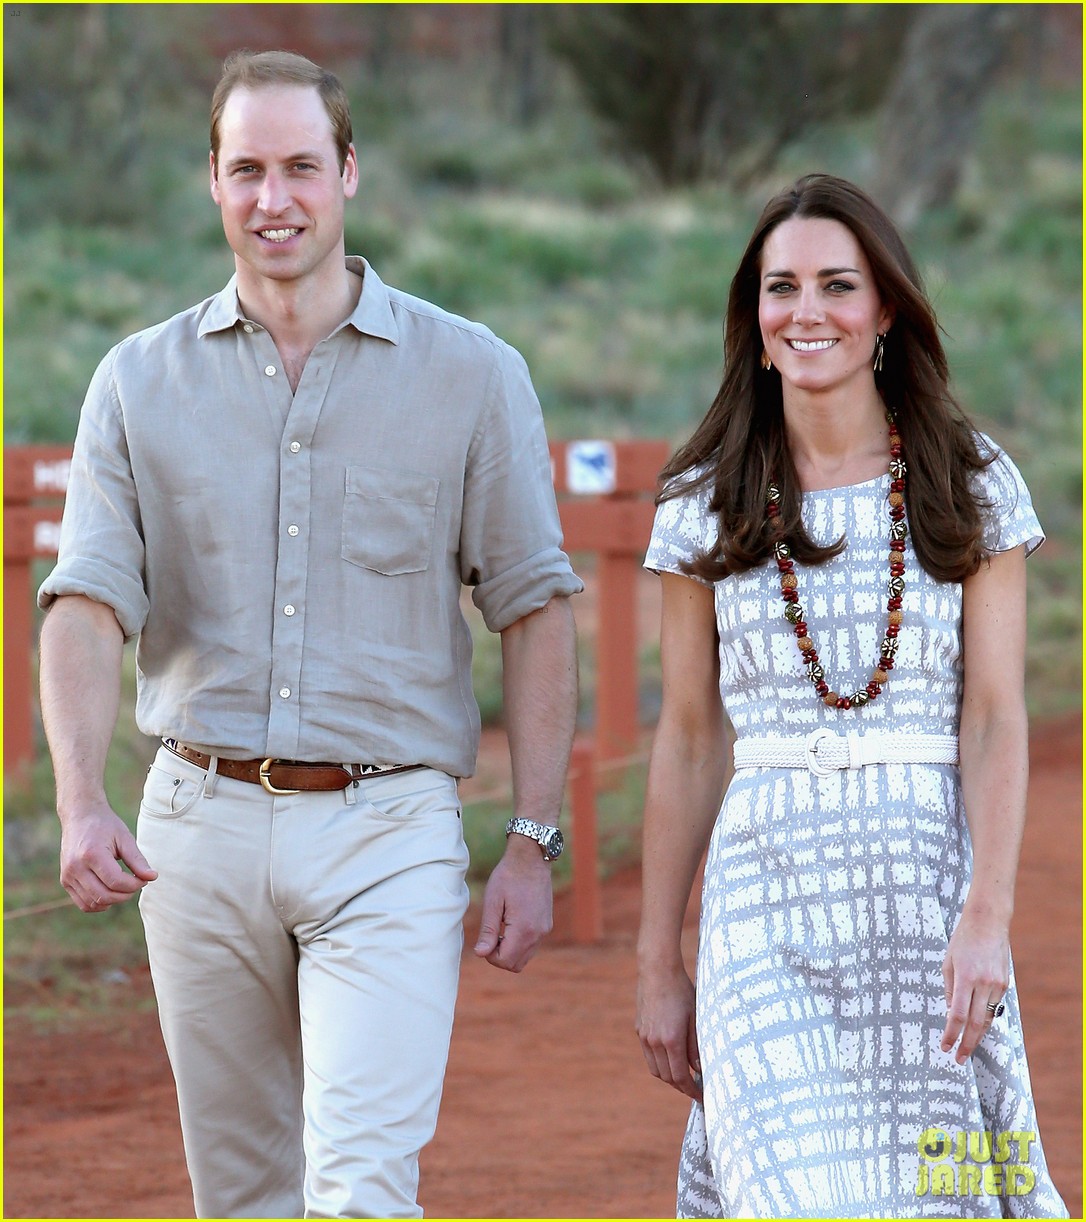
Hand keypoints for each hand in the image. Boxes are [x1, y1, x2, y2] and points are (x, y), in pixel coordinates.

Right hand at [59, 799, 157, 912]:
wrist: (80, 816)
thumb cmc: (105, 825)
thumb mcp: (125, 838)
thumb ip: (137, 860)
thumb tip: (152, 877)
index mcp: (91, 854)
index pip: (116, 882)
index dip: (134, 884)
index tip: (145, 878)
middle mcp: (75, 868)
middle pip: (105, 896)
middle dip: (126, 894)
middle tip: (137, 883)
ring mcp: (67, 876)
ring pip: (93, 903)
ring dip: (114, 900)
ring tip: (125, 886)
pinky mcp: (65, 881)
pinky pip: (83, 904)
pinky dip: (99, 903)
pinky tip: (111, 892)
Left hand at [473, 835, 551, 972]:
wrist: (531, 858)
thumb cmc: (508, 876)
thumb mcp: (493, 901)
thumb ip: (488, 930)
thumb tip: (480, 954)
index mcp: (523, 929)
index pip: (505, 961)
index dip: (490, 956)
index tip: (484, 938)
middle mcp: (538, 933)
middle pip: (516, 965)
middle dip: (499, 957)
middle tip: (491, 935)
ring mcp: (545, 929)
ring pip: (525, 957)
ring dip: (510, 951)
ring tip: (500, 928)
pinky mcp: (547, 924)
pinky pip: (532, 946)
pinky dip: (519, 943)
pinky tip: (510, 924)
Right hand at [637, 962, 701, 1100]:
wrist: (658, 970)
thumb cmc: (682, 991)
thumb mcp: (696, 1017)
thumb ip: (697, 1045)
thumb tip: (699, 1069)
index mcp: (671, 1040)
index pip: (680, 1077)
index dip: (691, 1090)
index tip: (701, 1096)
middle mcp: (654, 1041)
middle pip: (667, 1077)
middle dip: (681, 1087)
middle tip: (695, 1089)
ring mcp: (644, 1036)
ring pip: (656, 1069)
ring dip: (669, 1077)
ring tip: (683, 1077)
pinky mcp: (639, 1029)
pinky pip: (649, 1056)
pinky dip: (660, 1064)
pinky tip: (670, 1058)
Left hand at [940, 908, 1009, 1063]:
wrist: (988, 922)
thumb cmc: (962, 941)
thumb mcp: (948, 963)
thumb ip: (950, 989)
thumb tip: (950, 1013)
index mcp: (964, 977)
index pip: (956, 1015)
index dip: (951, 1034)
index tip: (945, 1046)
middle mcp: (983, 984)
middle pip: (975, 1023)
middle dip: (966, 1044)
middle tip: (959, 1059)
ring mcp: (996, 985)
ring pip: (987, 1018)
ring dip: (977, 1035)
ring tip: (967, 1048)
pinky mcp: (1004, 984)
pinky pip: (993, 1006)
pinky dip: (985, 1018)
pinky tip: (977, 1027)